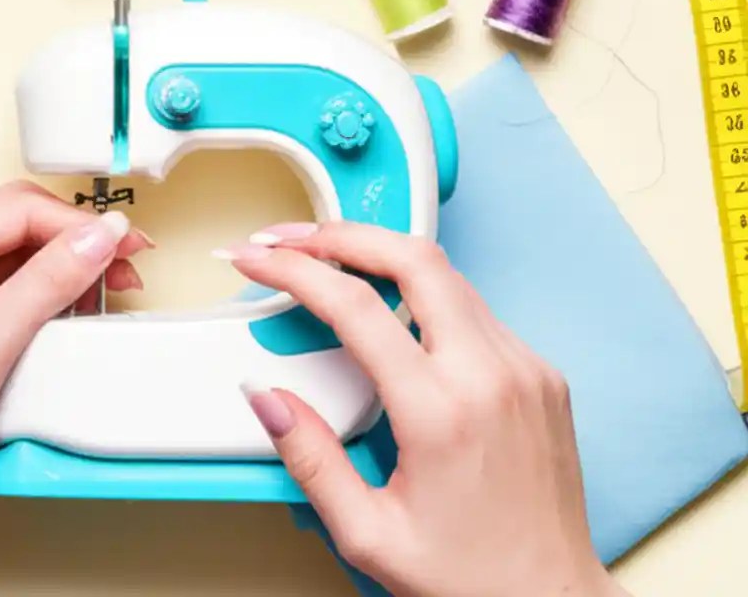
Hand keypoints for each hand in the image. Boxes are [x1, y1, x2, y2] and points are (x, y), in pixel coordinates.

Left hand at [0, 179, 148, 503]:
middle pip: (14, 225)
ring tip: (102, 293)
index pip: (18, 210)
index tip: (128, 246)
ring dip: (59, 268)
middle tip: (125, 265)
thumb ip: (49, 281)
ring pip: (9, 258)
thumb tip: (100, 235)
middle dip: (73, 241)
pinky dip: (38, 297)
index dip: (79, 224)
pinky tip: (65, 315)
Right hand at [220, 222, 626, 596]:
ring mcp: (525, 369)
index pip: (356, 306)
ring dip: (382, 255)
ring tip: (328, 261)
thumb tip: (268, 396)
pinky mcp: (541, 375)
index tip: (255, 258)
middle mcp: (492, 376)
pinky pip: (474, 308)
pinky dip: (422, 291)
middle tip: (289, 237)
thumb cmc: (468, 577)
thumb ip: (310, 457)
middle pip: (413, 257)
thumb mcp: (366, 532)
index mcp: (442, 412)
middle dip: (341, 233)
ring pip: (447, 275)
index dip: (294, 270)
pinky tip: (389, 306)